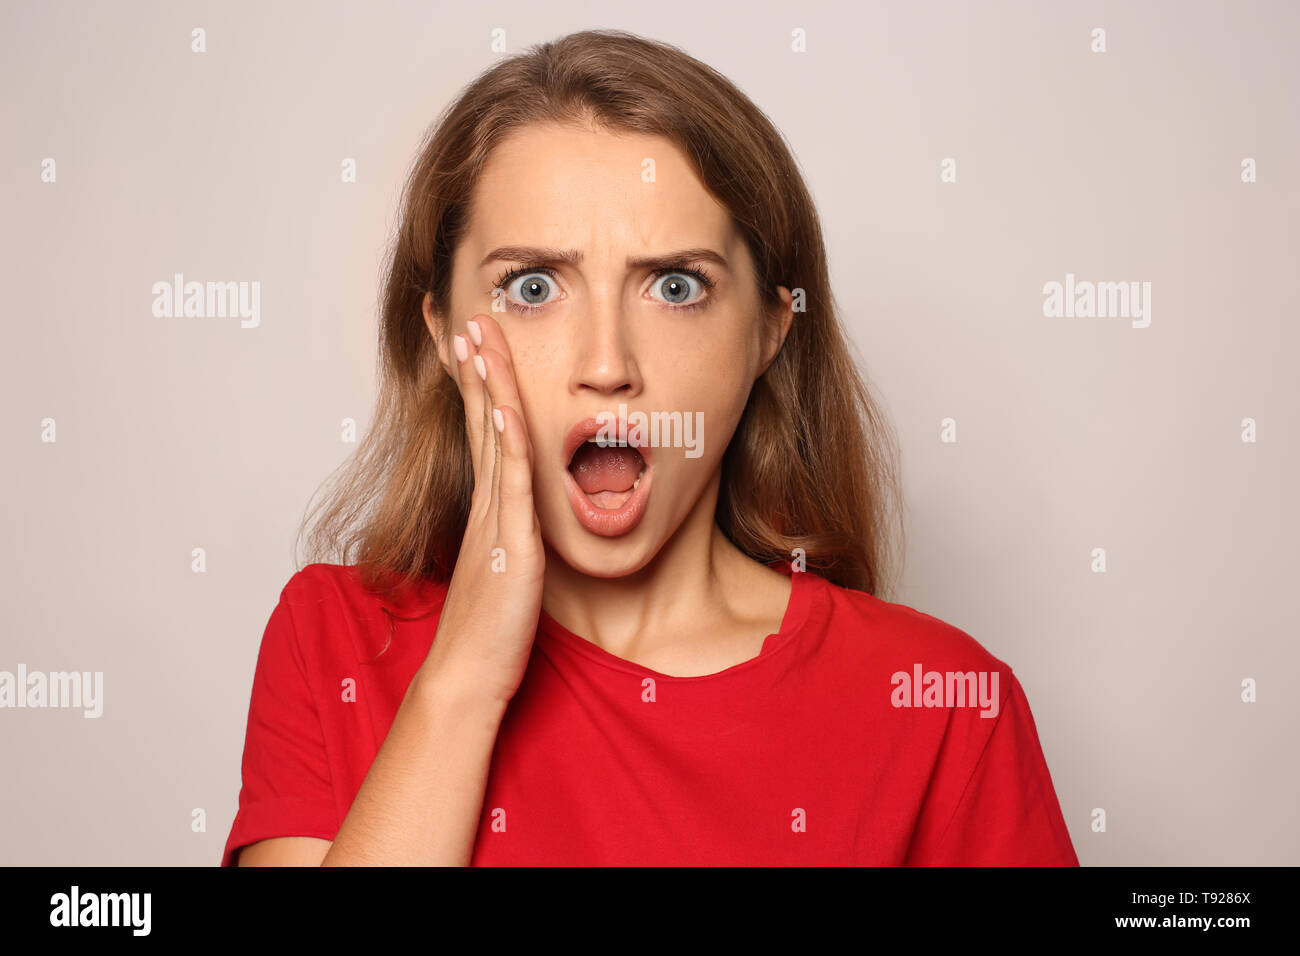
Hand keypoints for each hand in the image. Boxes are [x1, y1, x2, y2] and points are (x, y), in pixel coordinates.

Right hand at [421, 313, 545, 705]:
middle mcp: (486, 506)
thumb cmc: (488, 633)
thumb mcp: (505, 572)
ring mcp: (494, 520)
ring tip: (479, 337)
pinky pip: (509, 483)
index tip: (471, 346)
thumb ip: (511, 540)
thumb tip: (520, 522)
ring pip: (491, 439)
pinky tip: (505, 405)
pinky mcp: (509, 543)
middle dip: (474, 368)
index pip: (483, 433)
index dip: (477, 388)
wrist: (467, 677)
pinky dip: (507, 440)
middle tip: (467, 318)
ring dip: (487, 385)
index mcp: (487, 510)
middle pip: (480, 422)